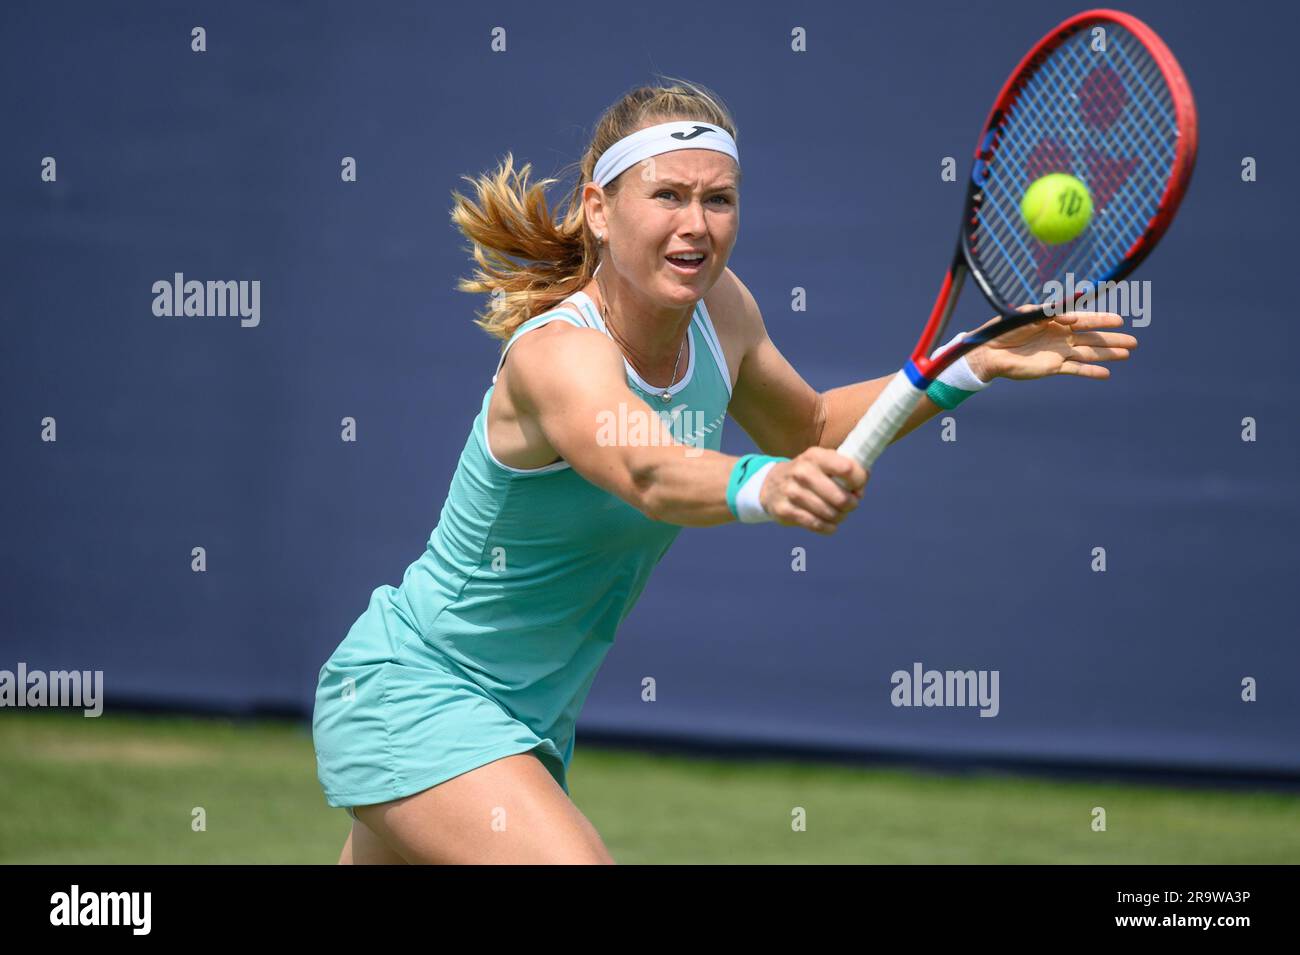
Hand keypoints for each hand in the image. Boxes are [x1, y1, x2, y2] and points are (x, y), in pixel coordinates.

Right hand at [760, 447, 867, 534]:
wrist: (771, 485)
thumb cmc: (808, 474)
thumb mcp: (823, 462)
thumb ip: (846, 470)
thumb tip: (862, 487)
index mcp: (815, 456)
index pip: (847, 468)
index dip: (859, 481)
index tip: (858, 487)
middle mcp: (802, 472)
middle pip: (841, 497)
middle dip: (851, 504)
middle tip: (850, 504)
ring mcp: (792, 492)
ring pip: (830, 513)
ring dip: (840, 517)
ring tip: (839, 514)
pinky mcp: (785, 511)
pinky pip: (817, 525)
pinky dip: (828, 527)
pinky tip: (829, 524)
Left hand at [964, 309, 1136, 381]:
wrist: (989, 352)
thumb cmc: (1004, 329)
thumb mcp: (1025, 316)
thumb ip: (1049, 314)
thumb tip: (1072, 317)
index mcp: (1055, 320)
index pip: (1084, 319)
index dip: (1102, 320)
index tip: (1120, 321)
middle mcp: (1061, 336)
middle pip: (1092, 337)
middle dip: (1112, 339)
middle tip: (1134, 342)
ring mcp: (1058, 352)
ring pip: (1089, 353)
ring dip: (1107, 354)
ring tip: (1127, 354)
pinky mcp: (1053, 367)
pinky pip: (1076, 370)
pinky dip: (1090, 372)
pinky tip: (1106, 374)